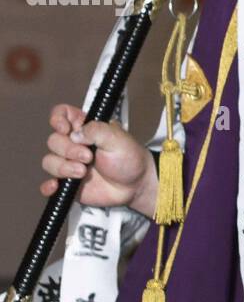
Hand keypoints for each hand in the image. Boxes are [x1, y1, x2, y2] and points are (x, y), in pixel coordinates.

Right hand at [40, 103, 157, 215]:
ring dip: (63, 167)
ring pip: (49, 162)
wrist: (136, 184)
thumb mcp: (117, 138)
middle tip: (88, 157)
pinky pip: (48, 184)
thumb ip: (96, 130)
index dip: (57, 119)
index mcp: (84, 128)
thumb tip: (75, 134)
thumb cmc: (129, 158)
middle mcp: (73, 144)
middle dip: (68, 150)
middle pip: (53, 141)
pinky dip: (48, 186)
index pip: (61, 115)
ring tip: (83, 172)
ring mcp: (68, 163)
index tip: (66, 129)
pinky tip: (56, 186)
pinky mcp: (68, 183)